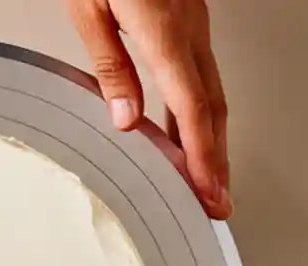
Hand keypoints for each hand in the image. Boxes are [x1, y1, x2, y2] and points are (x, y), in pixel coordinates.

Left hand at [67, 0, 230, 218]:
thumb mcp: (89, 8)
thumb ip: (111, 64)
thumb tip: (125, 119)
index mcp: (165, 32)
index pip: (193, 110)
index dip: (204, 158)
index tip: (210, 195)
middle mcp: (189, 29)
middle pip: (212, 108)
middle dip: (218, 161)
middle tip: (218, 203)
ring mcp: (193, 21)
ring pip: (211, 91)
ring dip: (211, 139)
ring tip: (208, 178)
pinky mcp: (188, 15)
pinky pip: (201, 72)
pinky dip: (200, 110)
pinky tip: (188, 128)